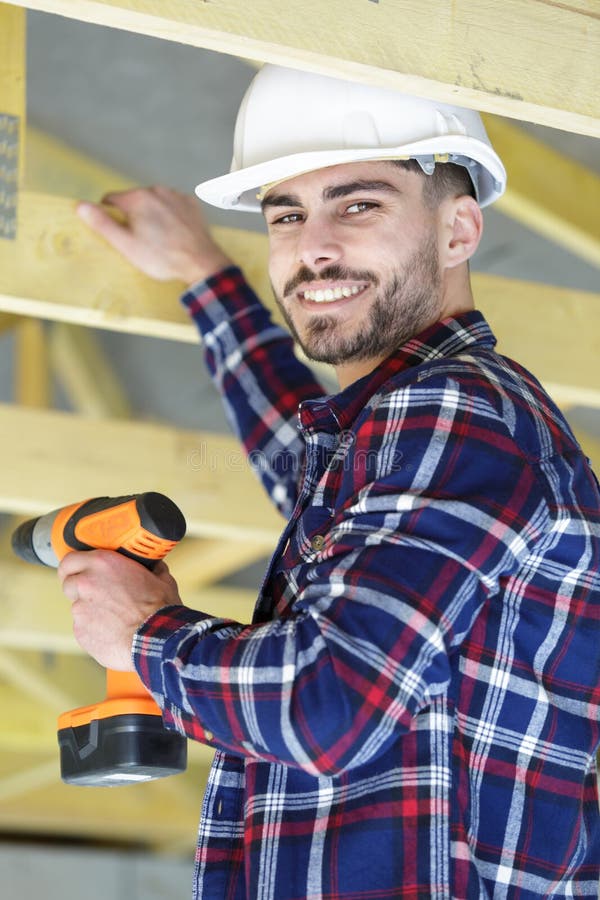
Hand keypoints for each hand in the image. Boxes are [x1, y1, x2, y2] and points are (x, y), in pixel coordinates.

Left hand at [58, 550, 181, 669]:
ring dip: (89, 610)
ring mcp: (80, 610)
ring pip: (77, 607)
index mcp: (103, 564)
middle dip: (79, 587)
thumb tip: (153, 565)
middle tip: (96, 593)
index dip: (74, 566)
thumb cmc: (160, 610)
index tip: (78, 570)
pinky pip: (83, 627)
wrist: (157, 641)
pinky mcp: (80, 632)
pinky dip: (94, 629)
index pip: (70, 559)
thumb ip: (150, 568)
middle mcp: (86, 584)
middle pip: (68, 582)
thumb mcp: (161, 579)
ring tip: (113, 617)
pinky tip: (113, 631)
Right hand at [77, 186, 232, 283]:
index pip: (111, 200)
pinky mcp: (191, 204)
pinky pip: (172, 206)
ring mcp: (176, 195)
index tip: (120, 234)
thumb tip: (80, 206)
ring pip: (154, 202)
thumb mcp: (126, 245)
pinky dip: (170, 216)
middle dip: (133, 217)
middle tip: (141, 241)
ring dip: (152, 216)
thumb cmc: (162, 257)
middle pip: (133, 201)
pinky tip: (174, 234)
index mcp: (137, 198)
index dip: (110, 217)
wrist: (201, 263)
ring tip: (160, 240)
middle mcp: (156, 190)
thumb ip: (102, 224)